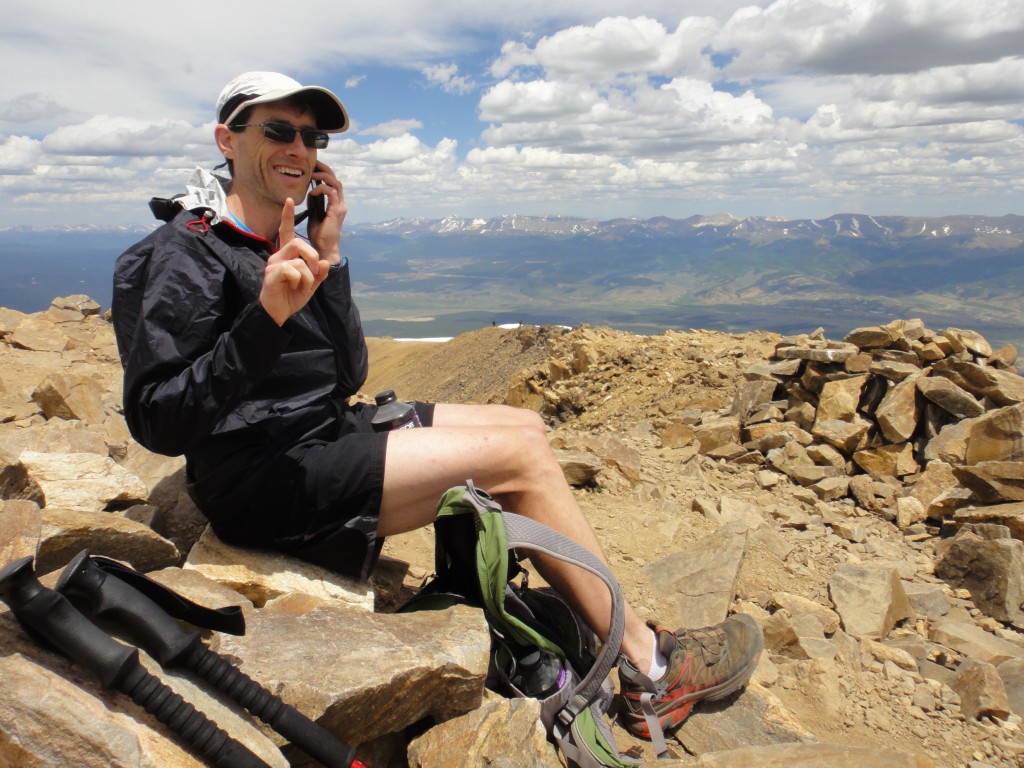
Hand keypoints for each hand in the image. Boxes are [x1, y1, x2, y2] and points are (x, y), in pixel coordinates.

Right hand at [259, 198, 330, 325]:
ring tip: (303, 286)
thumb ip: (319, 273)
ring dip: (308, 275)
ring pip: (298, 259)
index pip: (286, 231)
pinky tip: (293, 288)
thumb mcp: (311, 285)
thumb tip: (324, 261)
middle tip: (314, 271)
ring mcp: (273, 264)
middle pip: (298, 242)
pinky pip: (292, 270)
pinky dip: (299, 280)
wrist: (278, 313)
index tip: (289, 200)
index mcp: (287, 256)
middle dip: (312, 256)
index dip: (287, 216)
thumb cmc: (291, 297)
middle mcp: (278, 256)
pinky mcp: (271, 274)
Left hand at [307, 161, 347, 263]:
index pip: (332, 182)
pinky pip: (331, 192)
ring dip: (323, 176)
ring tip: (312, 174)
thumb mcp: (314, 213)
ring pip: (336, 183)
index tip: (311, 167)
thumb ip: (314, 202)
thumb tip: (310, 191)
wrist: (324, 248)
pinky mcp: (336, 210)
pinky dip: (321, 188)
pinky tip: (312, 192)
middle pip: (335, 179)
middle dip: (324, 169)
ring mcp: (340, 206)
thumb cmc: (319, 234)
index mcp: (336, 203)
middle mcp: (340, 203)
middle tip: (312, 164)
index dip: (323, 172)